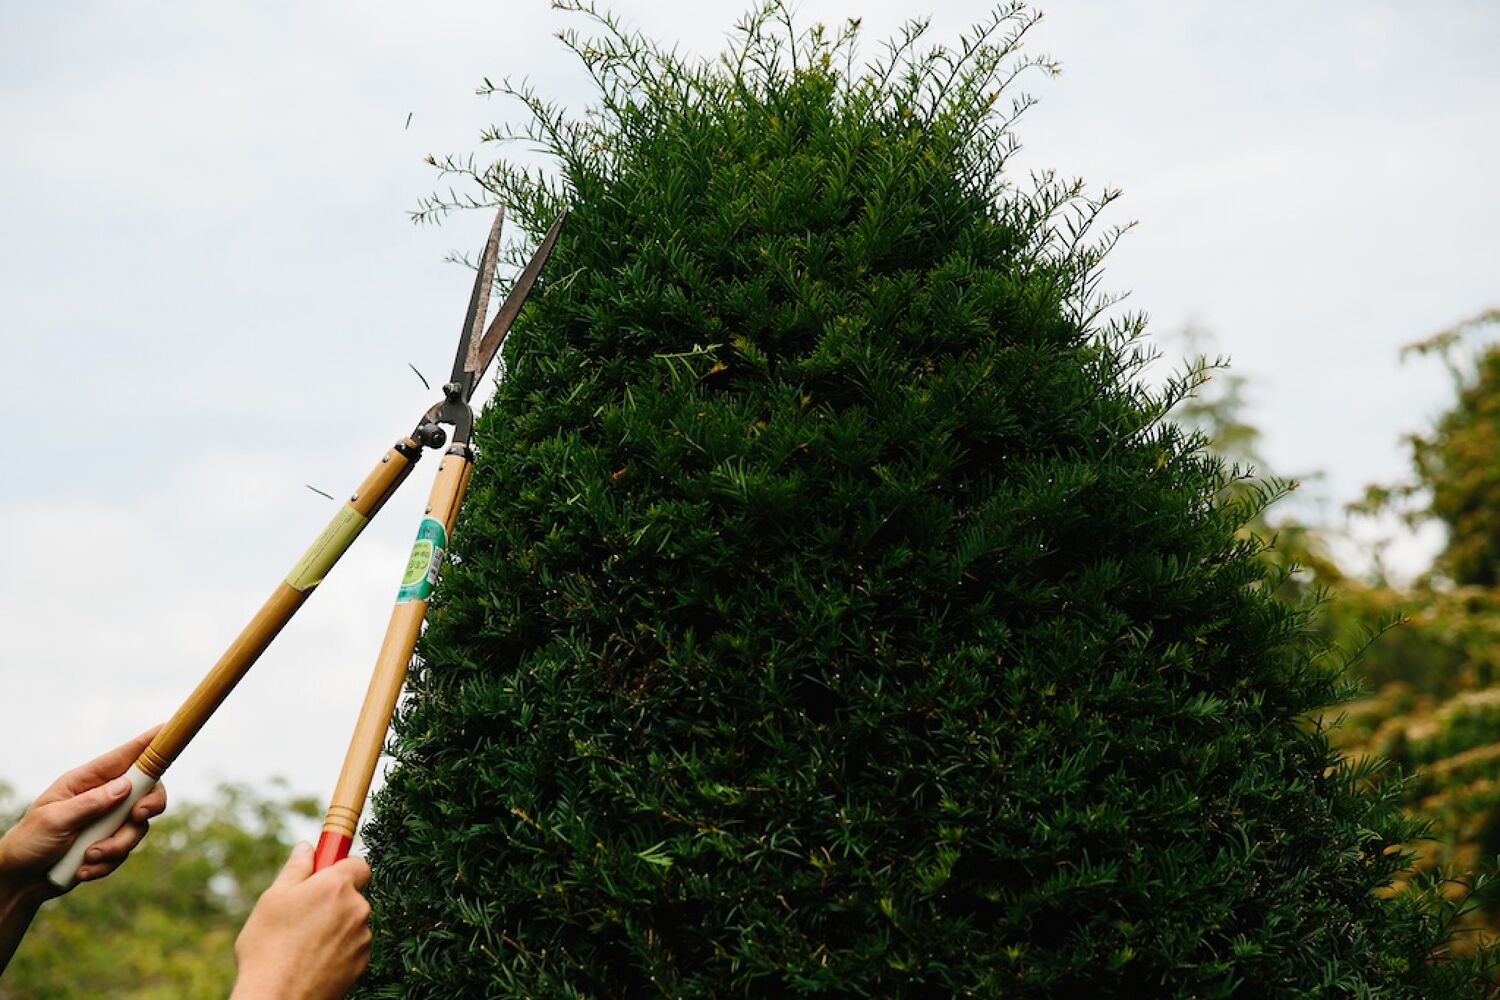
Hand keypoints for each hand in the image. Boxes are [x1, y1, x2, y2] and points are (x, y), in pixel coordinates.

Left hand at [0, 726, 168, 898]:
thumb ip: (90, 804)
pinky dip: (107, 864)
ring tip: (89, 857)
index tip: (168, 729)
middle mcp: (103, 797)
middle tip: (138, 817)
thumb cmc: (29, 842)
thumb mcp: (54, 820)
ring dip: (117, 846)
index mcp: (87, 780)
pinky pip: (125, 852)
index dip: (150, 742)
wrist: (21, 880)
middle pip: (147, 791)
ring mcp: (108, 821)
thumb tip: (126, 786)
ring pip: (138, 827)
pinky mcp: (110, 844)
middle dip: (148, 806)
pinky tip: (83, 870)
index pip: (125, 756)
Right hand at [231, 842, 371, 999]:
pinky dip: (339, 950)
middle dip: (333, 901)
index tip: (326, 875)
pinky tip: (313, 960)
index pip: (358, 864)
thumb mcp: (273, 899)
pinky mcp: (363, 963)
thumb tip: (307, 847)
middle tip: (302, 915)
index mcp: (336, 886)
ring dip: (335, 927)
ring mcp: (362, 938)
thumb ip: (296, 868)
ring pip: (352, 922)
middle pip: (353, 895)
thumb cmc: (268, 948)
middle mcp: (357, 908)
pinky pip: (353, 946)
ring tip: (302, 944)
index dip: (342, 867)